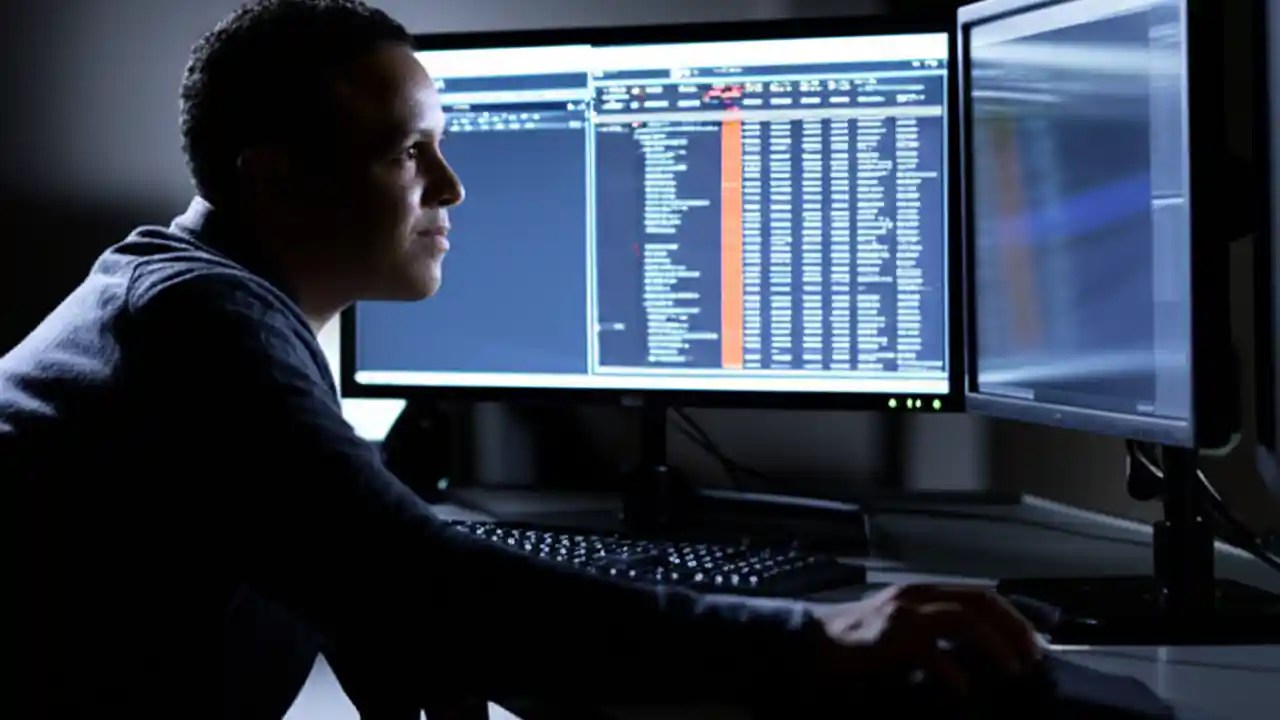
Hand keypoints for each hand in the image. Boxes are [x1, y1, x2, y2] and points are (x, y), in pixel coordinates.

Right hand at [809, 584, 1043, 694]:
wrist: (815, 644)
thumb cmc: (859, 641)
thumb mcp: (901, 625)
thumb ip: (934, 630)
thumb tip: (978, 652)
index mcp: (923, 592)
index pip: (980, 594)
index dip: (1013, 616)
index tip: (1034, 642)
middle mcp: (917, 595)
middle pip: (980, 601)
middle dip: (1013, 627)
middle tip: (1034, 656)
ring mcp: (905, 614)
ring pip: (964, 619)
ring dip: (996, 645)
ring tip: (1013, 669)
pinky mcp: (892, 638)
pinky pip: (934, 655)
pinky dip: (954, 673)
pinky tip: (963, 689)